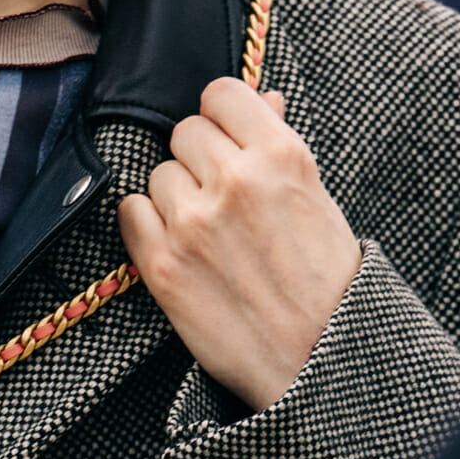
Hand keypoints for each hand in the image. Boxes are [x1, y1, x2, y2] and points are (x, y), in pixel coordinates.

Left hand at [118, 81, 360, 411]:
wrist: (322, 364)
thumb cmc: (329, 286)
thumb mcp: (319, 202)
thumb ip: (280, 148)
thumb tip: (263, 99)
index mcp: (281, 155)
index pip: (221, 94)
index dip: (222, 118)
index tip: (227, 142)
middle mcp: (235, 181)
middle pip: (185, 134)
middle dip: (200, 160)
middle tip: (223, 199)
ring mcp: (194, 223)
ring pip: (158, 175)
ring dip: (175, 197)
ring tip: (209, 234)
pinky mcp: (163, 266)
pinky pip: (130, 213)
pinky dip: (147, 226)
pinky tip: (178, 248)